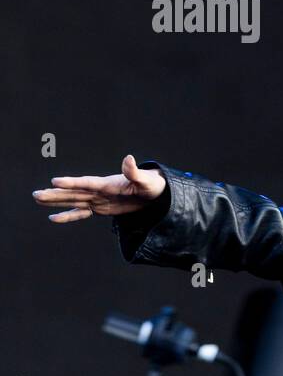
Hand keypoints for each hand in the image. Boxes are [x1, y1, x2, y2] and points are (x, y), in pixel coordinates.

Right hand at [31, 154, 166, 223]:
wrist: (153, 193)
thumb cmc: (150, 184)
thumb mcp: (144, 179)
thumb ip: (134, 171)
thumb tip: (129, 158)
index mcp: (107, 183)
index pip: (86, 182)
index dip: (72, 182)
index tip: (54, 181)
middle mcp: (98, 190)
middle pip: (73, 192)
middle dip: (55, 194)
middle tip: (35, 194)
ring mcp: (98, 199)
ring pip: (73, 201)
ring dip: (56, 201)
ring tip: (37, 198)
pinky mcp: (100, 208)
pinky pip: (81, 213)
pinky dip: (68, 216)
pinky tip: (53, 217)